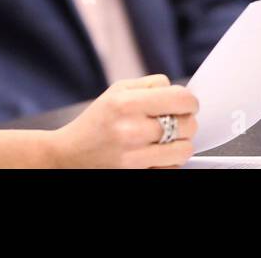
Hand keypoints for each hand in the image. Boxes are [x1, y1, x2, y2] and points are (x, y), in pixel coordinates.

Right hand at [50, 74, 197, 167]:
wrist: (69, 156)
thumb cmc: (95, 122)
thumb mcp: (116, 91)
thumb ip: (150, 85)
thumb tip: (179, 91)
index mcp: (126, 103)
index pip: (181, 99)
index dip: (190, 101)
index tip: (187, 104)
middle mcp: (131, 130)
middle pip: (187, 124)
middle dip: (185, 121)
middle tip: (175, 121)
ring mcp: (134, 157)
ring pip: (184, 150)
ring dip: (180, 144)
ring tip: (166, 139)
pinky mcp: (137, 175)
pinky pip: (172, 168)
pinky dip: (169, 161)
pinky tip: (156, 154)